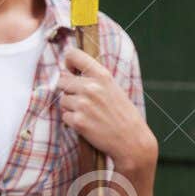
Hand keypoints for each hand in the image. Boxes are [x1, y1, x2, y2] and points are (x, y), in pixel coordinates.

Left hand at [56, 47, 156, 169]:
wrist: (132, 140)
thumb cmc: (124, 115)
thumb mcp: (114, 88)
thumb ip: (94, 79)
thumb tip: (69, 71)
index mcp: (102, 76)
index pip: (73, 55)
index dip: (68, 62)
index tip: (70, 70)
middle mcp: (91, 87)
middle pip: (62, 80)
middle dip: (68, 90)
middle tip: (82, 100)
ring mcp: (83, 104)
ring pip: (62, 99)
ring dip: (70, 106)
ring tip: (88, 113)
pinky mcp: (78, 121)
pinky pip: (64, 116)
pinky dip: (72, 121)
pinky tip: (87, 124)